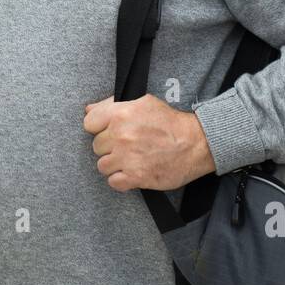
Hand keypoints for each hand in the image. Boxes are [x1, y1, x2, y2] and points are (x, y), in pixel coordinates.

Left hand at [82, 94, 216, 190]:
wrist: (196, 143)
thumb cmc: (170, 122)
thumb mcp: (143, 102)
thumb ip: (111, 105)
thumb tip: (88, 110)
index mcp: (121, 114)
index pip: (89, 124)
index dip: (99, 128)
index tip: (109, 131)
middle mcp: (121, 136)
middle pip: (96, 146)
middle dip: (109, 146)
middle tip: (127, 145)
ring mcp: (127, 158)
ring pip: (102, 165)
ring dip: (114, 164)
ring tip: (129, 159)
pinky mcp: (136, 177)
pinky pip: (113, 182)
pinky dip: (121, 180)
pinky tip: (132, 172)